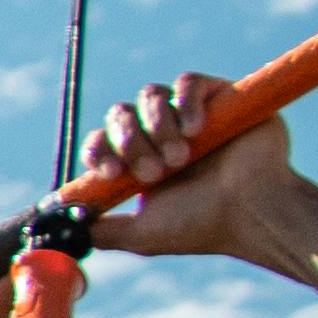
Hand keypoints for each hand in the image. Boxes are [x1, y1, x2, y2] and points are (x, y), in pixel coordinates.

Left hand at [73, 70, 316, 262]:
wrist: (256, 215)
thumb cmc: (203, 227)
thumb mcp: (141, 235)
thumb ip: (101, 229)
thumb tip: (61, 223)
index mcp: (140, 162)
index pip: (101, 141)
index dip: (98, 150)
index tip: (110, 173)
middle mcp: (162, 134)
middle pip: (120, 114)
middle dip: (129, 142)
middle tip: (153, 172)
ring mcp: (191, 114)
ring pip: (150, 96)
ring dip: (157, 126)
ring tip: (180, 158)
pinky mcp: (220, 97)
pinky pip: (187, 82)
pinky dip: (186, 102)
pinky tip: (197, 131)